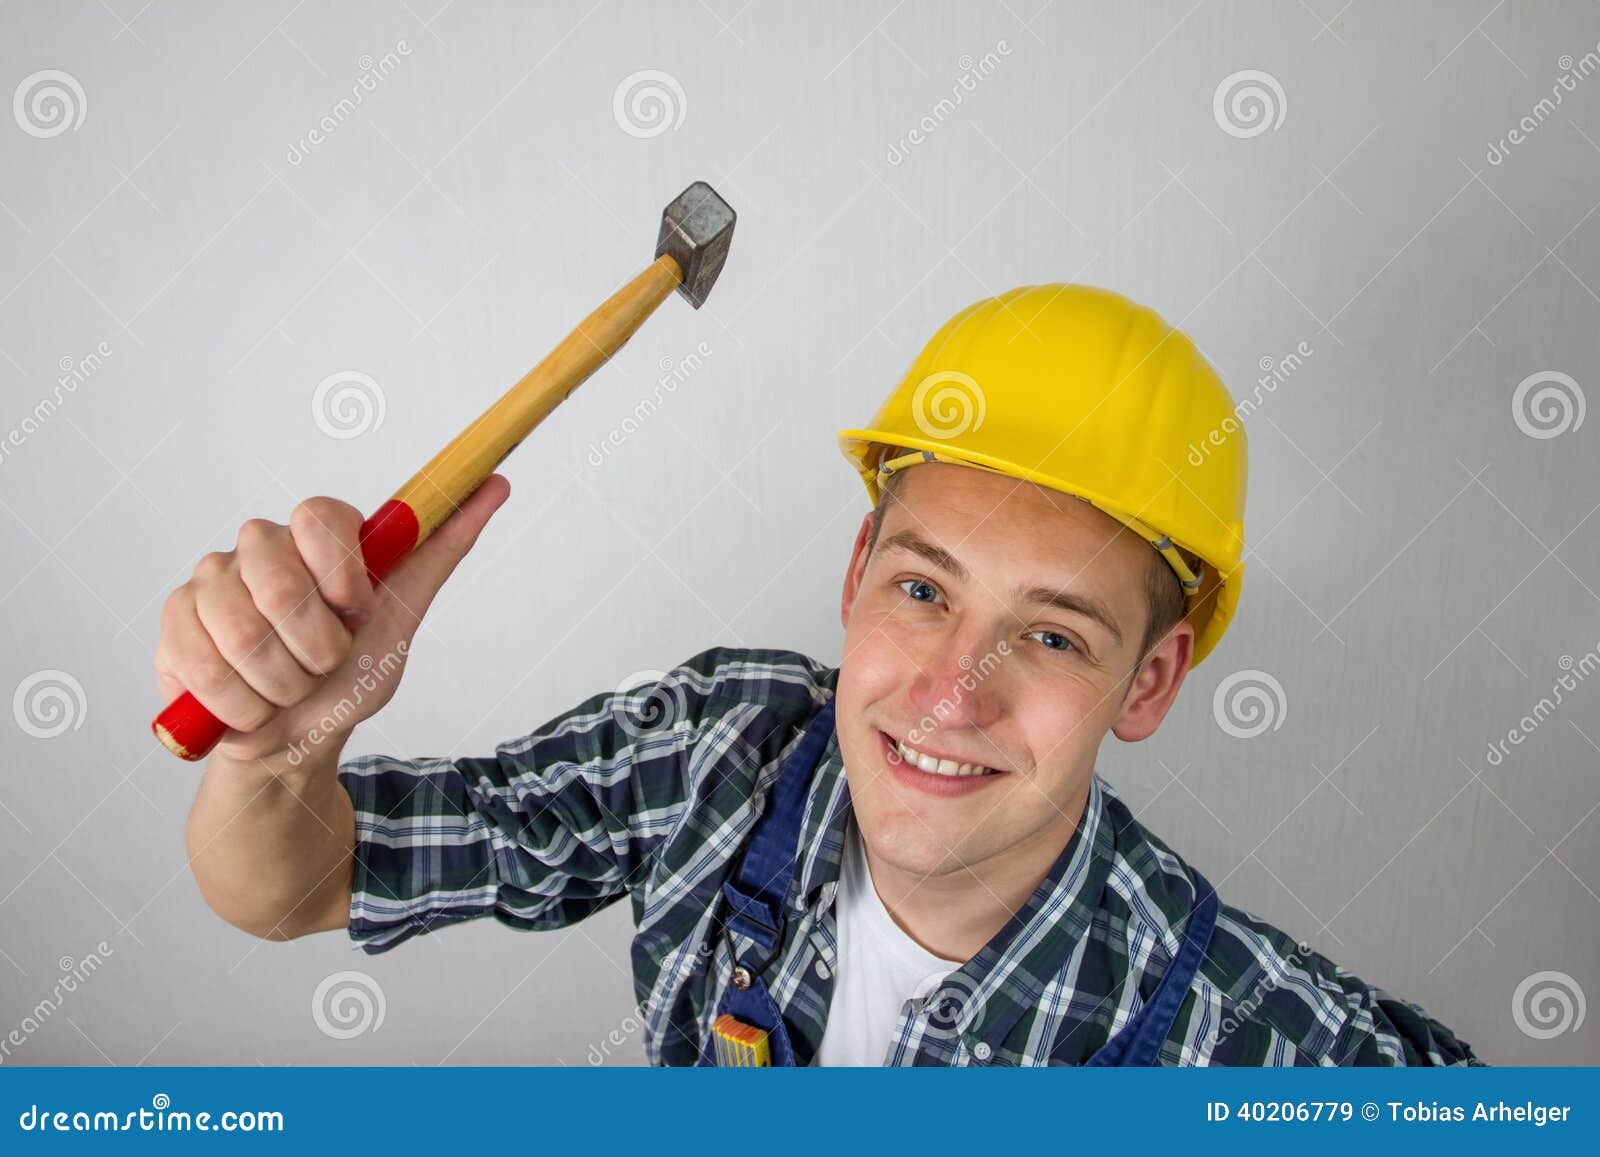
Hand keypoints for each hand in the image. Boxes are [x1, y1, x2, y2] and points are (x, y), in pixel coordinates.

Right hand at [154, 475, 509, 764]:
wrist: (298, 739)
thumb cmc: (351, 674)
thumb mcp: (405, 615)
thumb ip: (442, 548)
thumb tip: (496, 483)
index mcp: (316, 537)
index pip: (319, 514)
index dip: (340, 569)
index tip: (357, 609)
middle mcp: (259, 547)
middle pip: (278, 579)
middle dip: (314, 647)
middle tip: (324, 663)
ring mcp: (209, 581)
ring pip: (239, 629)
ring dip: (280, 683)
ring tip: (290, 689)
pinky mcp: (174, 623)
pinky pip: (200, 661)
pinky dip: (240, 703)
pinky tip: (250, 705)